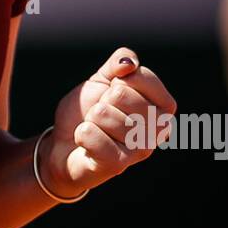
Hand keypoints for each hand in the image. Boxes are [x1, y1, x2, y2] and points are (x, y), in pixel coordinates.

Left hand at [38, 48, 177, 198]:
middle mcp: (159, 129)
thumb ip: (118, 62)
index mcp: (162, 106)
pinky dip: (82, 134)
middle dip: (102, 100)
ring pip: (104, 114)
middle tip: (101, 115)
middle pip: (121, 95)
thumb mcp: (102, 80)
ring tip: (96, 129)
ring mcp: (141, 149)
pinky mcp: (118, 165)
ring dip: (91, 118)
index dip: (118, 79)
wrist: (65, 144)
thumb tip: (129, 63)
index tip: (113, 93)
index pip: (141, 77)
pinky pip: (92, 135)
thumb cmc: (89, 110)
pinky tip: (87, 144)